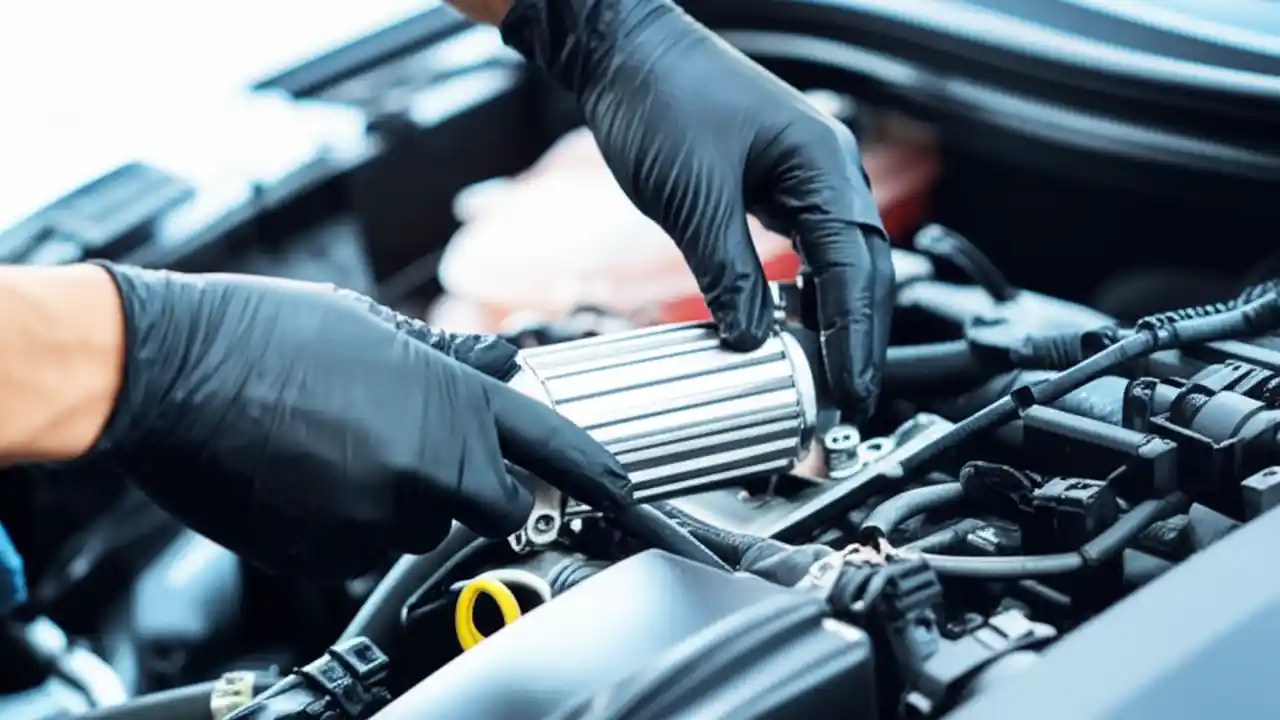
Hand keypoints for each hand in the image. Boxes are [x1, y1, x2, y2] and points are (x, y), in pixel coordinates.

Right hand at [74, 264, 629, 580]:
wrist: (172, 370)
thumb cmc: (263, 334)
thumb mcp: (371, 327)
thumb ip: (443, 359)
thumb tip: (497, 367)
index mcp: (449, 398)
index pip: (550, 443)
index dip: (592, 471)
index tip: (620, 491)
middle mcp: (429, 461)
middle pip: (495, 506)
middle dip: (476, 491)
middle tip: (422, 458)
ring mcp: (379, 513)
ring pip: (419, 529)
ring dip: (397, 502)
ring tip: (336, 450)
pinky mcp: (328, 552)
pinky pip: (359, 550)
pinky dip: (345, 524)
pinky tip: (307, 478)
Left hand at [501, 0, 894, 421]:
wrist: (622, 53)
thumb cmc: (660, 98)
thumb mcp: (693, 198)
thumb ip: (728, 272)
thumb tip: (749, 339)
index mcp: (824, 166)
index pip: (857, 268)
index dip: (858, 336)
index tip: (855, 389)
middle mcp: (826, 173)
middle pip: (862, 271)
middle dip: (858, 339)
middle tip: (850, 400)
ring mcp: (803, 180)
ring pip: (837, 266)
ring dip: (835, 322)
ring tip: (828, 378)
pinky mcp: (772, 189)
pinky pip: (805, 253)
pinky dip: (806, 296)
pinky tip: (795, 328)